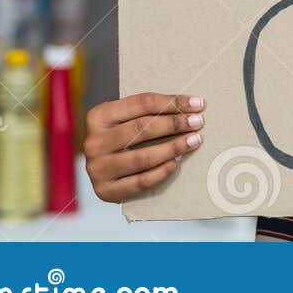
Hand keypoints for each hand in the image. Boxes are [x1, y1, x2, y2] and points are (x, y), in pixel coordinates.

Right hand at [84, 93, 205, 202]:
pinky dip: (162, 172)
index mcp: (99, 117)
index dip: (173, 102)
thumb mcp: (127, 118)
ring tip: (193, 141)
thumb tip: (191, 105)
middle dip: (174, 124)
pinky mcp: (105, 190)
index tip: (197, 103)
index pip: (142, 103)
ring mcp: (97, 168)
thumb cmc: (122, 137)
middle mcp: (94, 142)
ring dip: (173, 148)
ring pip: (142, 157)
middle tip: (198, 122)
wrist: (101, 169)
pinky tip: (176, 162)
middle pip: (141, 128)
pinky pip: (140, 182)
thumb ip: (149, 111)